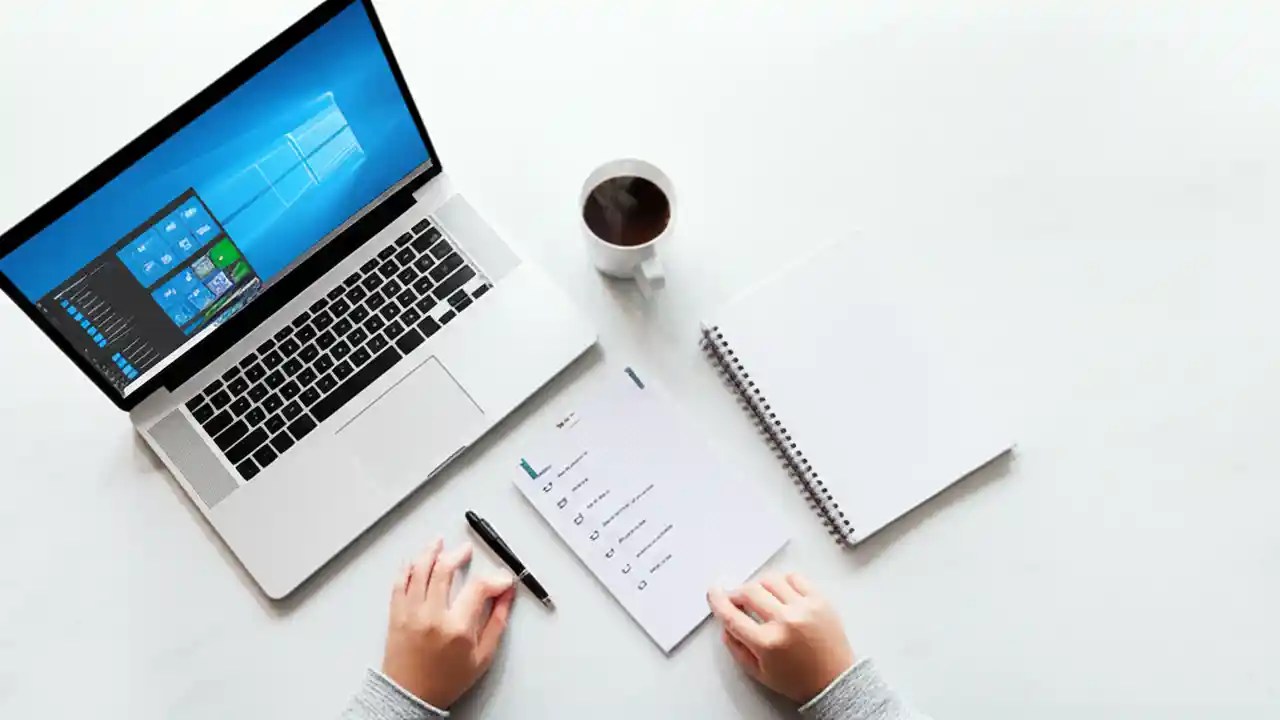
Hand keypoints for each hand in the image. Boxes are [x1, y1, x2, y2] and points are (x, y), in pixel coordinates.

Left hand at [381, 538, 515, 708]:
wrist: (411, 695)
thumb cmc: (446, 680)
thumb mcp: (483, 656)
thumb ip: (498, 621)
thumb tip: (507, 595)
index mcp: (457, 628)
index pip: (479, 587)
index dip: (495, 577)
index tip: (501, 578)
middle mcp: (432, 616)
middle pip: (444, 569)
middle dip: (458, 554)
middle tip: (466, 550)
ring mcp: (411, 613)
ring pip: (419, 570)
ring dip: (430, 552)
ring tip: (438, 543)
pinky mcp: (396, 614)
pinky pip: (399, 583)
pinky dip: (408, 567)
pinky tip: (415, 560)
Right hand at [708, 572, 854, 703]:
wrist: (833, 680)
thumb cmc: (798, 679)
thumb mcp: (758, 672)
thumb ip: (736, 647)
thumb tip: (725, 623)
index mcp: (767, 643)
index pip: (732, 615)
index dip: (718, 601)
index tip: (714, 593)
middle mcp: (785, 622)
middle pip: (749, 592)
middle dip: (737, 593)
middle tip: (737, 598)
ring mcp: (804, 608)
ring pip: (770, 580)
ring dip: (758, 585)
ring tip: (760, 596)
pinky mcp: (819, 600)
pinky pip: (794, 577)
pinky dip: (783, 581)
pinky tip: (781, 591)